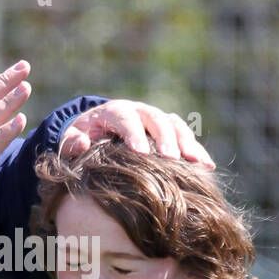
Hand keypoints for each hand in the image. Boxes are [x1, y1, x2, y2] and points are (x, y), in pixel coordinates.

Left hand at [59, 100, 213, 167]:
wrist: (97, 132)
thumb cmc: (83, 139)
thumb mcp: (71, 140)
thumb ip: (71, 142)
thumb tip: (82, 143)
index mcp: (114, 111)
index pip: (125, 118)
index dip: (134, 134)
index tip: (141, 153)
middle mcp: (139, 111)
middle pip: (156, 119)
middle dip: (165, 138)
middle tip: (170, 159)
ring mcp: (156, 120)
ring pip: (175, 125)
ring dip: (187, 143)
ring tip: (196, 163)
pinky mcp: (169, 132)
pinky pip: (186, 137)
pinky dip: (197, 150)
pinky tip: (207, 166)